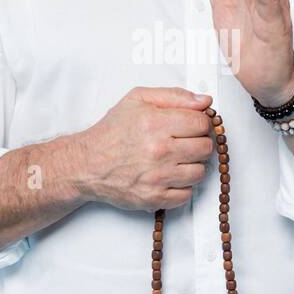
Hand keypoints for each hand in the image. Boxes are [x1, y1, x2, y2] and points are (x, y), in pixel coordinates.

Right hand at [82, 86, 215, 210]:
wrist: (87, 164)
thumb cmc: (112, 132)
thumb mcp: (138, 99)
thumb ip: (174, 96)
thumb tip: (204, 101)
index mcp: (155, 123)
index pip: (202, 122)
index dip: (201, 122)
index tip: (192, 125)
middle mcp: (158, 150)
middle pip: (205, 147)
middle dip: (198, 142)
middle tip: (185, 142)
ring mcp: (157, 177)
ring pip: (200, 172)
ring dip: (192, 165)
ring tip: (176, 160)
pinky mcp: (154, 198)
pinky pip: (187, 194)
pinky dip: (182, 186)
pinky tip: (169, 176)